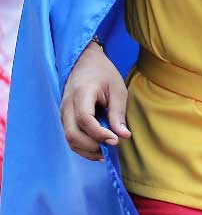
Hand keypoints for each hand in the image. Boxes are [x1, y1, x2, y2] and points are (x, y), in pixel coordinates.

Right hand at [60, 41, 130, 160]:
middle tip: (112, 148)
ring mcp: (63, 113)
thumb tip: (123, 136)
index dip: (99, 134)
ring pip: (69, 139)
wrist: (84, 62)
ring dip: (86, 150)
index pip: (84, 120)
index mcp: (81, 95)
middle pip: (72, 134)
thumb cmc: (103, 74)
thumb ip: (118, 113)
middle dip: (92, 146)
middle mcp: (67, 106)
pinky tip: (98, 149)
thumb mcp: (117, 89)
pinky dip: (82, 146)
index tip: (116, 140)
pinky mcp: (65, 118)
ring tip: (106, 152)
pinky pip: (70, 136)